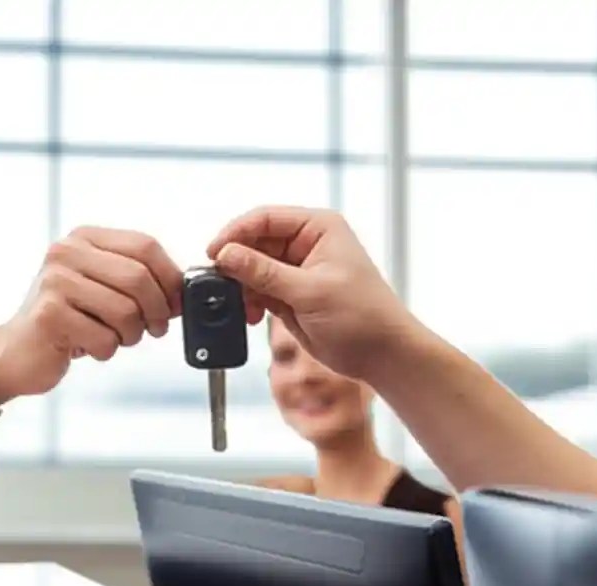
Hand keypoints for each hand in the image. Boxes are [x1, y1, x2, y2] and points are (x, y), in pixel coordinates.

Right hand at [0, 226, 183, 408]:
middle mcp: (66, 252)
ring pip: (126, 311)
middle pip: (139, 278)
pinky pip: (105, 337)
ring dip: (130, 335)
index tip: (175, 302)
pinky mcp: (49, 314)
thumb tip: (181, 291)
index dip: (170, 277)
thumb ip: (137, 280)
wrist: (16, 351)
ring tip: (114, 338)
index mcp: (83, 238)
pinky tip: (87, 346)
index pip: (145, 246)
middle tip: (154, 328)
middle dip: (156, 311)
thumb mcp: (101, 288)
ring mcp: (55, 281)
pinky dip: (105, 350)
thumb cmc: (65, 320)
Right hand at [206, 205, 419, 380]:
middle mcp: (305, 244)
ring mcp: (295, 270)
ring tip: (240, 305)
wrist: (381, 355)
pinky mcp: (289, 295)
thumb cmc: (364, 316)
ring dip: (240, 287)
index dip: (236, 233)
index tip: (214, 252)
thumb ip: (264, 272)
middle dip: (235, 263)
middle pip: (253, 243)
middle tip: (219, 283)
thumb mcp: (309, 290)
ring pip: (251, 269)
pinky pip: (257, 291)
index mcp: (318, 228)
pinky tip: (250, 315)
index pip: (264, 218)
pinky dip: (248, 302)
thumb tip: (227, 255)